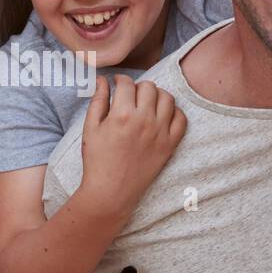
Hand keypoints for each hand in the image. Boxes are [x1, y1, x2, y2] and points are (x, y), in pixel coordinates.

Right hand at [78, 74, 186, 217]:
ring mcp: (160, 133)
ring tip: (147, 103)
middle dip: (138, 87)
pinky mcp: (170, 145)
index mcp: (121, 115)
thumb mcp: (90, 128)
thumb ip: (98, 101)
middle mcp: (144, 120)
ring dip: (156, 96)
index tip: (117, 84)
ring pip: (167, 98)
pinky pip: (181, 118)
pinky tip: (161, 116)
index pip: (127, 83)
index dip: (120, 80)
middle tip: (131, 96)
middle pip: (149, 87)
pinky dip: (174, 112)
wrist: (111, 192)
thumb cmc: (97, 160)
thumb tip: (102, 80)